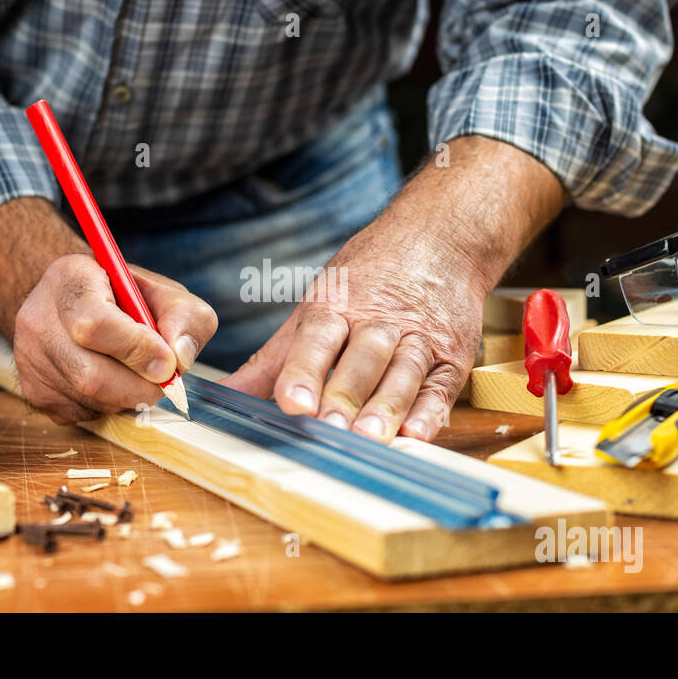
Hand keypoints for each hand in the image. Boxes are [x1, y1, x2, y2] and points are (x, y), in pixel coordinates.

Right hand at [0, 198, 218, 423]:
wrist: (74, 302)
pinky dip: (108, 405)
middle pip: (89, 374)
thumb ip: (185, 317)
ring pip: (88, 399)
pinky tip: (112, 380)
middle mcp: (38, 319)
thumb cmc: (124, 296)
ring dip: (125, 396)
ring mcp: (30, 358)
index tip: (167, 363)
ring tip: (135, 372)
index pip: (94, 324)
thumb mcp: (164, 291)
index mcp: (70, 280)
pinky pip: (80, 413)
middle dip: (138, 385)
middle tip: (162, 379)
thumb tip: (179, 358)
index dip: (136, 349)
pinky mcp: (33, 390)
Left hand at [224, 136, 566, 441]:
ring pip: (403, 372)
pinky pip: (442, 386)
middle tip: (329, 428)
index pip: (318, 338)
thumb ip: (273, 360)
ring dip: (387, 406)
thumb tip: (225, 395)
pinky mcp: (452, 356)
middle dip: (345, 395)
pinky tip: (418, 433)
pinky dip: (431, 410)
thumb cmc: (366, 281)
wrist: (440, 239)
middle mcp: (380, 321)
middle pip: (362, 359)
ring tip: (369, 438)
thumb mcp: (316, 307)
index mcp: (338, 305)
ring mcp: (420, 337)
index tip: (292, 402)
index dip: (304, 371)